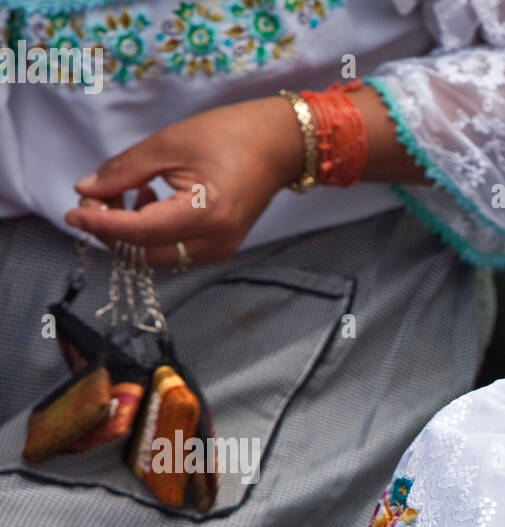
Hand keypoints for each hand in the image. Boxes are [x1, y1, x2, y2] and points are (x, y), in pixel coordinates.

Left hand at [63, 97, 306, 267]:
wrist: (277, 147)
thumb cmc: (229, 136)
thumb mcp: (168, 144)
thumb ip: (125, 170)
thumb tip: (87, 189)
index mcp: (205, 214)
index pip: (141, 232)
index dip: (102, 223)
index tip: (72, 212)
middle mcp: (215, 242)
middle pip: (147, 255)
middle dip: (113, 233)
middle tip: (95, 199)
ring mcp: (221, 250)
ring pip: (159, 258)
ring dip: (131, 236)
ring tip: (128, 196)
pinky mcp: (221, 248)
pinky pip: (176, 252)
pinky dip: (152, 236)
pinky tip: (151, 204)